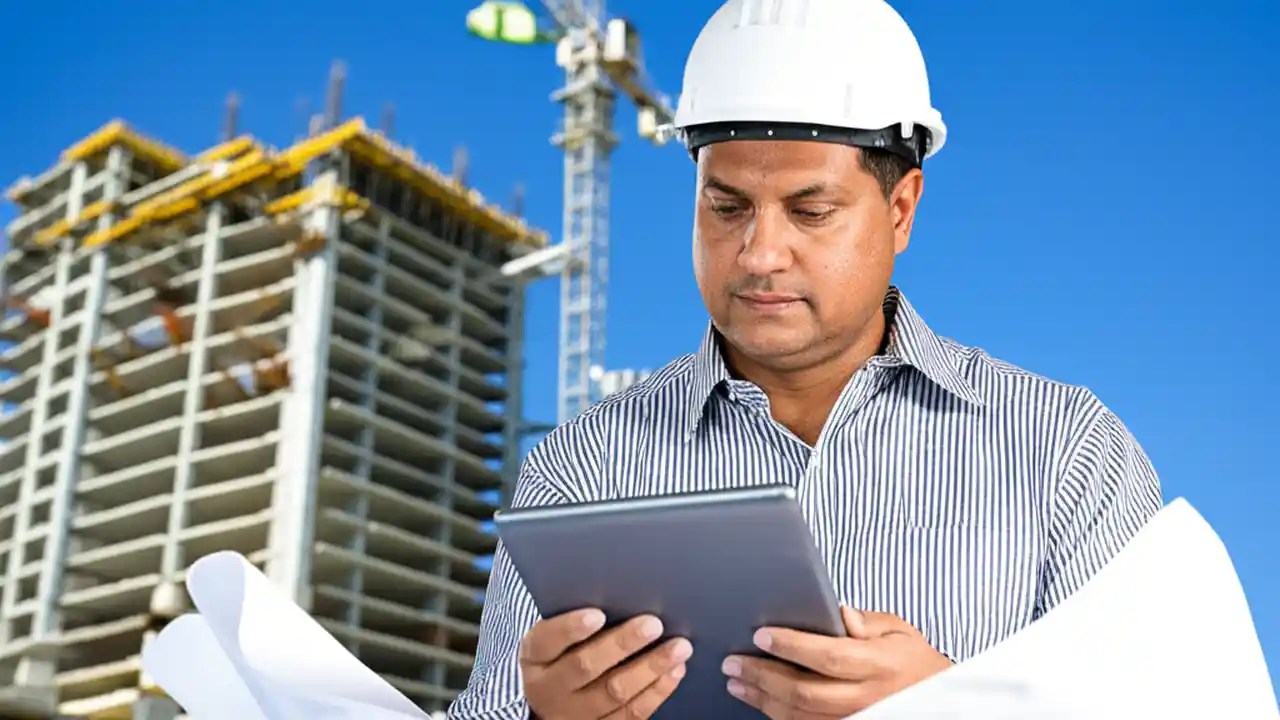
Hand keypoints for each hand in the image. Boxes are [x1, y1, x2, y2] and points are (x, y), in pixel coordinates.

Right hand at [519, 608, 692, 718]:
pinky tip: (674, 671)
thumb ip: (576, 617)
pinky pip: (632, 714)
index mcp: (535, 657)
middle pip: (584, 666)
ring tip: (678, 647)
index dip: (571, 628)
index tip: (597, 614)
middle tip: (653, 624)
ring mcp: (575, 713)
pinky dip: (657, 691)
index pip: (547, 641)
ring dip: (650, 668)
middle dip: (622, 644)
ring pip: (614, 693)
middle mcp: (550, 688)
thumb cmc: (562, 652)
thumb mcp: (555, 635)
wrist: (554, 700)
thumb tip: (619, 590)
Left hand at [721, 606, 951, 717]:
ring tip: (736, 681)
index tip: (761, 635)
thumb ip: (869, 621)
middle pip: (805, 691)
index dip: (792, 646)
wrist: (934, 702)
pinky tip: (760, 700)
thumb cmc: (914, 663)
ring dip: (762, 699)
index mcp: (879, 666)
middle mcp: (865, 698)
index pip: (828, 656)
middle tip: (733, 661)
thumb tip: (839, 612)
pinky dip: (778, 715)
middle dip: (763, 675)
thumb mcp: (900, 632)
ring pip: (799, 716)